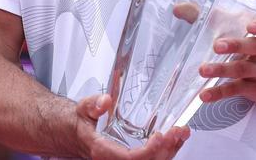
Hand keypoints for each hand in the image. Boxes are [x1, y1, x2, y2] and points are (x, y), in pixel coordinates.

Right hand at [73, 93, 189, 158]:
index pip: (131, 159)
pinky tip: (175, 139)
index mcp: (102, 151)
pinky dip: (166, 151)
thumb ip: (92, 105)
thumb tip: (104, 101)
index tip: (160, 136)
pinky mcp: (132, 158)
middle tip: (178, 131)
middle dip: (166, 150)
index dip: (149, 151)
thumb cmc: (78, 124)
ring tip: (182, 133)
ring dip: (170, 151)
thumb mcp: (81, 110)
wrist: (73, 133)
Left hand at [198, 18, 255, 103]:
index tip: (251, 26)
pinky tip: (205, 94)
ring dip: (222, 70)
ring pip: (242, 69)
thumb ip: (209, 17)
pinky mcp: (253, 88)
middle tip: (217, 46)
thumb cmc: (252, 45)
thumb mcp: (238, 27)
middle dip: (235, 46)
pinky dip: (219, 92)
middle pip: (253, 47)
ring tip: (204, 70)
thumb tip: (178, 8)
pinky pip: (235, 89)